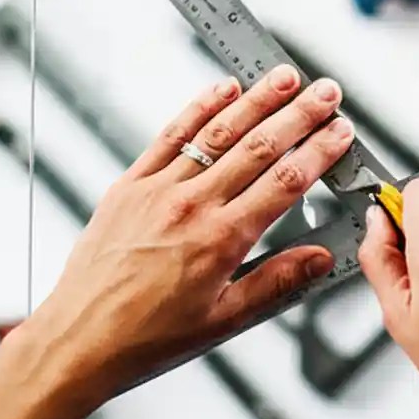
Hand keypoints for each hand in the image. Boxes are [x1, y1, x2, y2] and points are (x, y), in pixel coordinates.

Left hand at [0, 67, 354, 418]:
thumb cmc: (145, 338)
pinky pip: (170, 136)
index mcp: (220, 241)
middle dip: (299, 115)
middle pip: (258, 147)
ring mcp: (158, 190)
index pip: (285, 182)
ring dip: (256, 99)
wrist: (78, 340)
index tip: (340, 132)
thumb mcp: (224, 320)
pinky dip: (198, 108)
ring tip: (284, 77)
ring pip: (218, 132)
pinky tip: (222, 89)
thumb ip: (276, 282)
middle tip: (326, 93)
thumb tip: (319, 259)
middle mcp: (191, 206)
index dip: (319, 152)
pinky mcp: (130, 185)